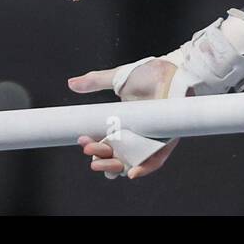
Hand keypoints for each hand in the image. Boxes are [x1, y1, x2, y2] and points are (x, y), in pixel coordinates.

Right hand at [67, 59, 187, 178]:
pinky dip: (143, 168)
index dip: (93, 146)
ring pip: (130, 162)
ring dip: (113, 167)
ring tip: (100, 163)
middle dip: (99, 159)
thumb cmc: (149, 74)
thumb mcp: (117, 79)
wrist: (171, 70)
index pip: (104, 143)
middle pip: (114, 157)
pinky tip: (130, 172)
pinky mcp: (166, 140)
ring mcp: (149, 139)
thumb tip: (71, 83)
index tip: (82, 140)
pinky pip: (155, 160)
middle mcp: (134, 135)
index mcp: (122, 123)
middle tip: (89, 150)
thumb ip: (95, 82)